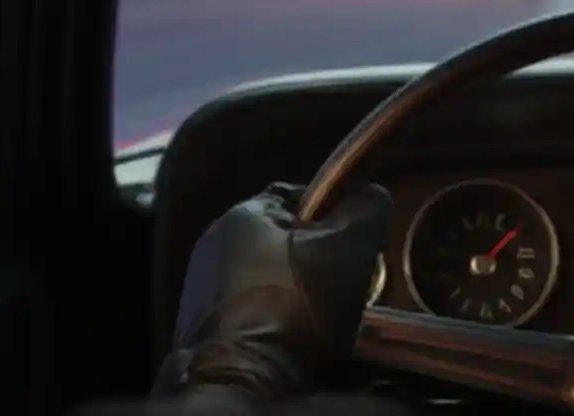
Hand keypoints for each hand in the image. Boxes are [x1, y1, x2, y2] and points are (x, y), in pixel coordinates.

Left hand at [154, 182, 392, 404]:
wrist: (242, 379)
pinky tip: (295, 338)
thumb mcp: (349, 248)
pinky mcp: (202, 329)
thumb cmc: (295, 304)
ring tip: (324, 315)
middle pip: (283, 239)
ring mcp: (202, 289)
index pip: (297, 194)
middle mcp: (213, 244)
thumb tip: (372, 195)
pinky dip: (276, 319)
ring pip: (269, 276)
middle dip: (317, 256)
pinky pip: (253, 310)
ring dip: (297, 290)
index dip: (333, 212)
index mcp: (244, 214)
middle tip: (345, 280)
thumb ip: (367, 210)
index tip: (355, 239)